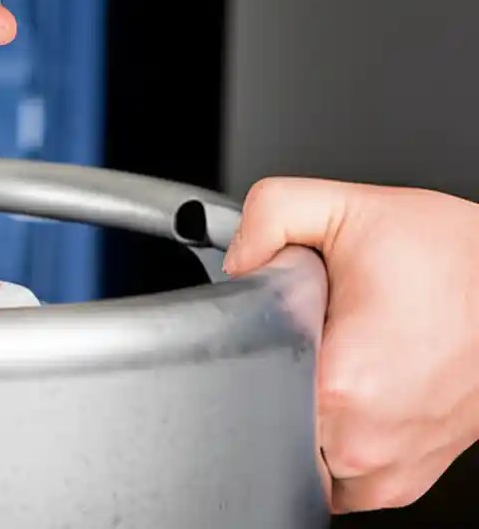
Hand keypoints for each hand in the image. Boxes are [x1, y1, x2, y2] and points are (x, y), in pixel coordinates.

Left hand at [224, 177, 478, 512]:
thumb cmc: (456, 258)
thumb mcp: (349, 208)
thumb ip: (269, 216)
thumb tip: (234, 260)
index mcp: (338, 386)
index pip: (239, 380)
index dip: (245, 339)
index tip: (278, 318)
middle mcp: (360, 442)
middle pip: (261, 413)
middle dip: (273, 370)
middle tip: (318, 332)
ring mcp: (381, 469)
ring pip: (292, 451)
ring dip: (297, 410)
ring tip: (338, 361)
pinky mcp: (397, 483)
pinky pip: (330, 473)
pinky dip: (325, 437)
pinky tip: (349, 393)